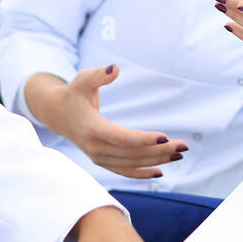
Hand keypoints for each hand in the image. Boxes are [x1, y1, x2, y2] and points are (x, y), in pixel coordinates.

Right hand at [25, 66, 187, 177]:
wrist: (58, 114)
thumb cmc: (74, 93)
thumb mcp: (83, 80)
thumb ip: (99, 74)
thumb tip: (115, 68)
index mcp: (91, 129)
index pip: (121, 138)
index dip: (143, 139)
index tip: (165, 136)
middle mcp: (95, 148)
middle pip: (131, 153)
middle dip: (159, 151)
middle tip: (183, 146)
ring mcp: (98, 157)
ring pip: (131, 164)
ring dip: (157, 161)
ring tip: (180, 155)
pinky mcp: (102, 161)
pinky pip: (124, 171)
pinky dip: (142, 173)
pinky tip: (161, 171)